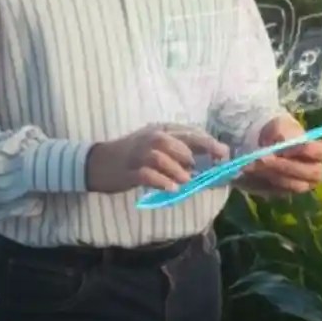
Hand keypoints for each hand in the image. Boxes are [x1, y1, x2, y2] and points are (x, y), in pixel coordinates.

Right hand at [86, 124, 229, 193]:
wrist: (96, 163)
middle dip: (199, 154)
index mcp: (161, 130)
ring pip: (162, 156)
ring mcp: (138, 153)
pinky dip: (161, 182)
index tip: (225, 155)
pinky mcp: (128, 171)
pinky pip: (147, 174)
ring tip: (186, 182)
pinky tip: (171, 190)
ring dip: (178, 170)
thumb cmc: (131, 156)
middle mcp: (151, 137)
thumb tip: (204, 164)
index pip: (190, 132)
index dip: (210, 143)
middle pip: (179, 141)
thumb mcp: (155, 147)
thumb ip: (178, 153)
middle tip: (211, 170)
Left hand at [235, 114, 321, 194]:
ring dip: (274, 174)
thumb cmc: (276, 131)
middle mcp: (314, 170)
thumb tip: (285, 143)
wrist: (261, 142)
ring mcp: (302, 184)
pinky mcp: (285, 192)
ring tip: (254, 164)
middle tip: (264, 158)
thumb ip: (283, 132)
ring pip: (295, 185)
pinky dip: (265, 181)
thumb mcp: (279, 126)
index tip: (286, 147)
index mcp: (320, 150)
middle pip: (312, 173)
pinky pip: (279, 191)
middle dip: (287, 166)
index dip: (309, 150)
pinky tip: (252, 171)